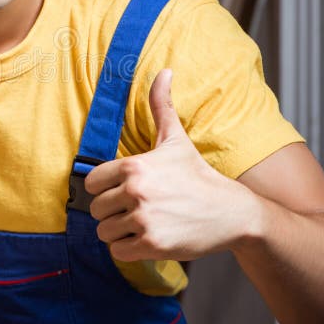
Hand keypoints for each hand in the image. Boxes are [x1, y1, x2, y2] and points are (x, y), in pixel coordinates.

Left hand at [85, 68, 256, 261]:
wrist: (232, 212)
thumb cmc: (197, 174)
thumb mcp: (176, 139)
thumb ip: (161, 105)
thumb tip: (164, 71)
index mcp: (135, 166)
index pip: (92, 183)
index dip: (104, 188)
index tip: (122, 190)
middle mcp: (136, 191)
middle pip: (96, 210)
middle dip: (112, 212)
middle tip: (136, 209)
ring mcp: (144, 219)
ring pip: (105, 232)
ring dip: (119, 232)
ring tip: (142, 223)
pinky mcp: (152, 244)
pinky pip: (118, 251)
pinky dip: (128, 249)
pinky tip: (147, 238)